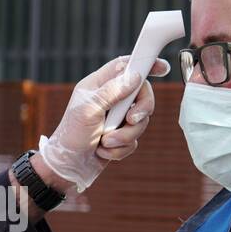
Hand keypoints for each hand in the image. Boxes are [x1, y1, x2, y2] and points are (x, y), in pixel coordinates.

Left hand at [37, 55, 165, 191]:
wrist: (67, 167)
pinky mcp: (120, 137)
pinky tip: (103, 151)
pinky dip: (119, 149)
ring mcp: (116, 119)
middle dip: (141, 110)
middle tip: (131, 120)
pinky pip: (133, 141)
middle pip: (141, 95)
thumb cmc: (71, 135)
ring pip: (140, 122)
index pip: (125, 67)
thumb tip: (135, 76)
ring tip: (105, 142)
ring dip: (124, 136)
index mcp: (99, 85)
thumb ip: (111, 91)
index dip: (145, 64)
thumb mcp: (88, 110)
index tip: (163, 68)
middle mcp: (110, 100)